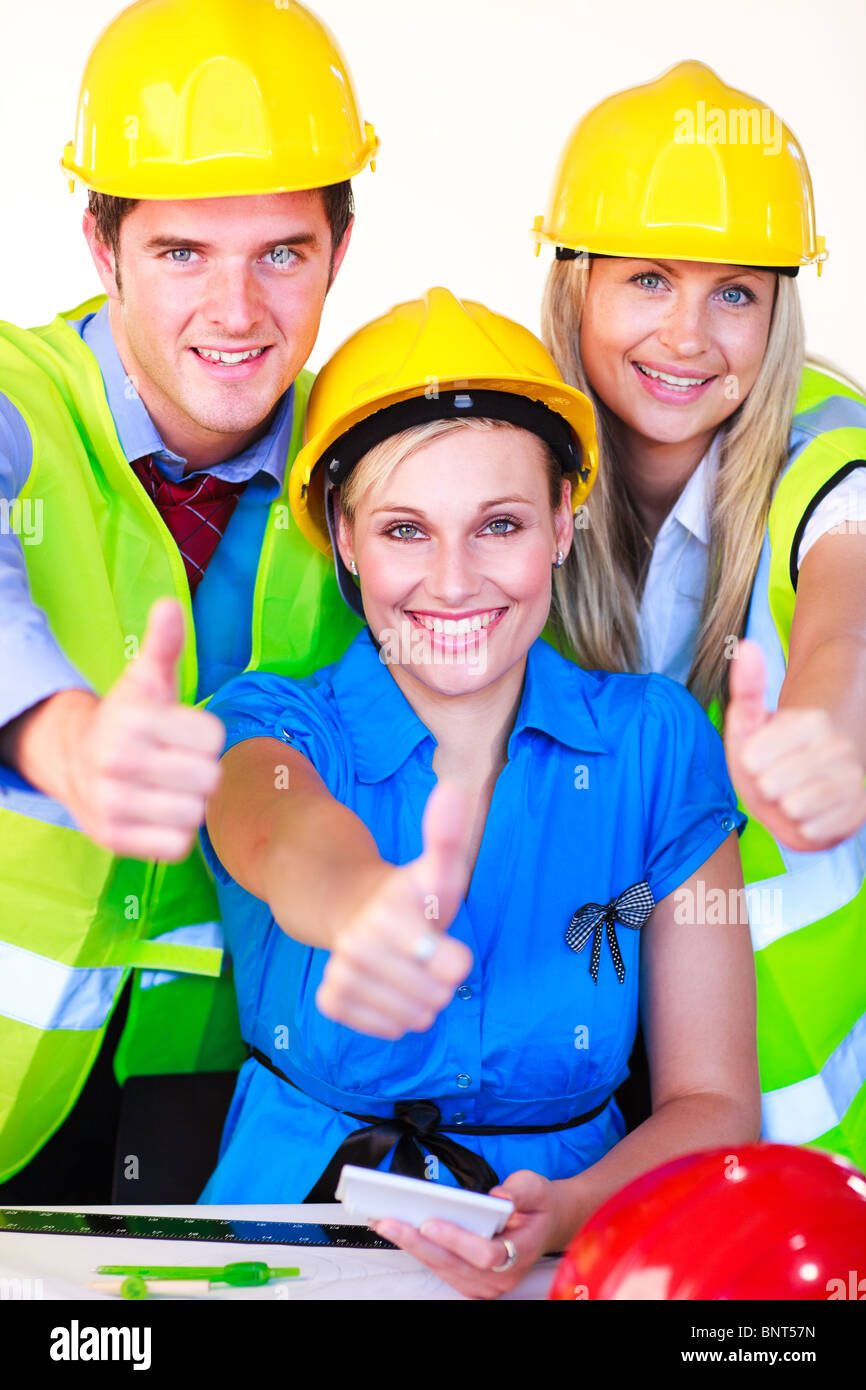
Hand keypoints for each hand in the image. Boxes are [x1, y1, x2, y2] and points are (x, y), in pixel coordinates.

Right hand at [64, 598, 224, 860]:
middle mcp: (117, 762)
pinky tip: (159, 813)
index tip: (183, 733)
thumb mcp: (146, 679)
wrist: (74, 761)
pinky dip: (175, 833)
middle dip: (200, 771)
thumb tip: (171, 605)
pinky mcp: (113, 840)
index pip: (213, 738)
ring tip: (168, 788)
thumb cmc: (128, 719)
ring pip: (195, 814)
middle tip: (177, 764)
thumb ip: (164, 644)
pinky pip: (177, 845)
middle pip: (209, 778)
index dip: (205, 736)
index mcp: (132, 719)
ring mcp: (112, 804)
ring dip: (189, 803)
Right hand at [316, 780, 473, 1038]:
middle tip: (423, 955)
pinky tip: (387, 988)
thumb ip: (446, 835)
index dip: (455, 959)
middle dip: (438, 982)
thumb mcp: (435, 867)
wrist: (351, 908)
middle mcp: (361, 940)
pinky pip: (385, 1029)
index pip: (452, 965)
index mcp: (392, 909)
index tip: (437, 935)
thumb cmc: (408, 895)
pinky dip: (393, 1017)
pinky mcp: (331, 999)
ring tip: (406, 969)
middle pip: (436, 997)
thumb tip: (452, 788)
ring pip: (413, 1018)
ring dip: (417, 1001)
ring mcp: (342, 970)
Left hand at [369, 1169, 559, 1298]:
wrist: (545, 1224)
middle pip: (454, 1264)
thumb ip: (520, 1191)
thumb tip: (500, 1196)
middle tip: (390, 1223)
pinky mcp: (471, 1282)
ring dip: (412, 1247)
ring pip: (443, 1269)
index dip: (456, 1240)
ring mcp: (486, 1284)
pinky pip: (441, 1270)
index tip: (431, 1223)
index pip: (486, 1254)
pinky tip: (401, 1233)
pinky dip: (419, 1251)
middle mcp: (502, 1277)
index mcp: (520, 1252)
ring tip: (386, 1224)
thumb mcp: (537, 1187)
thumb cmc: (538, 1206)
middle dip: (418, 1242)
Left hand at [724, 639, 865, 851]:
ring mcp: (852, 778)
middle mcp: (837, 746)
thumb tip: (746, 646)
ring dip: (784, 807)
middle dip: (766, 787)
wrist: (812, 780)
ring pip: (794, 807)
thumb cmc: (773, 751)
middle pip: (770, 784)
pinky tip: (809, 812)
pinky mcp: (859, 810)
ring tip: (792, 793)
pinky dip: (804, 827)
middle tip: (777, 777)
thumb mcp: (753, 720)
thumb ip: (747, 687)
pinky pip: (812, 830)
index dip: (750, 763)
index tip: (760, 756)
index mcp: (810, 719)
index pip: (752, 757)